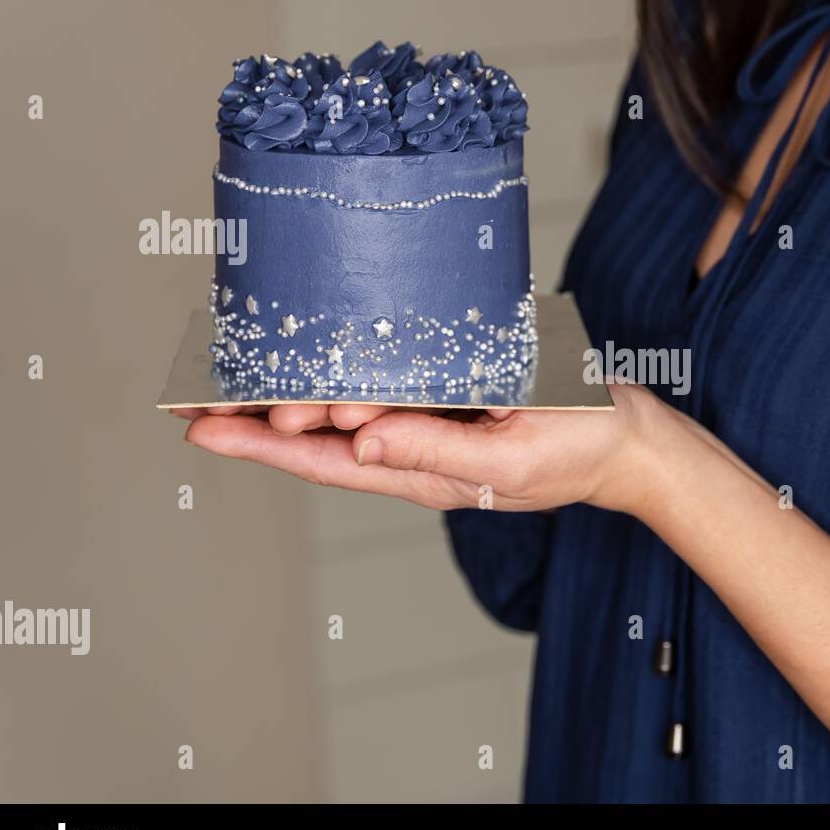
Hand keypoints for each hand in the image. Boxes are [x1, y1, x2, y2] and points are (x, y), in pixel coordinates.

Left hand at [180, 384, 662, 514]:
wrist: (630, 440)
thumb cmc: (579, 448)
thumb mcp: (510, 456)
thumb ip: (434, 450)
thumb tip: (358, 441)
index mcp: (425, 473)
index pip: (325, 463)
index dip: (260, 444)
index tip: (201, 425)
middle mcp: (416, 451)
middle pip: (322, 441)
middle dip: (260, 419)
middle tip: (199, 394)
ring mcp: (433, 424)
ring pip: (347, 412)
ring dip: (291, 396)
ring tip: (235, 377)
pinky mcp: (453, 393)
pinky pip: (386, 384)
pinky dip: (345, 371)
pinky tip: (321, 356)